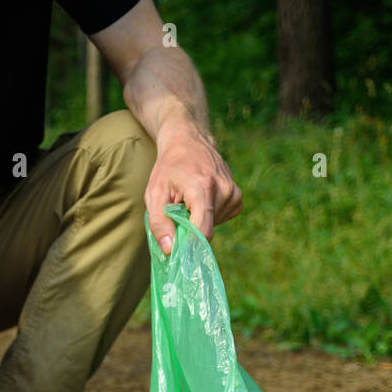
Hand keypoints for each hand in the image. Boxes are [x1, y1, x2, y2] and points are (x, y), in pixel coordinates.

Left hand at [145, 116, 241, 254]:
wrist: (188, 141)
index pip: (202, 230)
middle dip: (188, 228)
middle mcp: (223, 189)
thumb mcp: (154, 193)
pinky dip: (209, 215)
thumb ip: (159, 223)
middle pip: (206, 230)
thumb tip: (170, 250)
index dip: (188, 244)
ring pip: (213, 226)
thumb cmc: (168, 168)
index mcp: (202, 187)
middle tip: (178, 209)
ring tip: (190, 200)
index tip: (177, 248)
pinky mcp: (237, 197)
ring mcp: (233, 192)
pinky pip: (222, 219)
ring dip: (198, 220)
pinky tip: (202, 200)